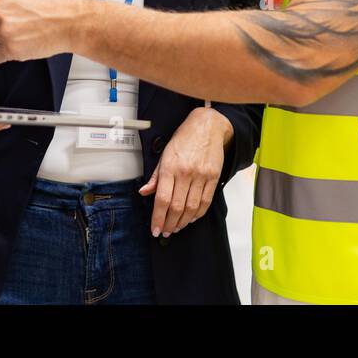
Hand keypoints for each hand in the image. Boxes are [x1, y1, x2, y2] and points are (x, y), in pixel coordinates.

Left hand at [138, 106, 232, 236]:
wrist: (207, 126)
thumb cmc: (184, 138)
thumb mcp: (164, 154)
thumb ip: (155, 176)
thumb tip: (144, 192)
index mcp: (170, 167)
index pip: (162, 199)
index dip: (158, 218)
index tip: (155, 228)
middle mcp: (186, 173)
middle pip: (176, 207)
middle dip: (169, 224)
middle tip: (165, 232)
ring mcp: (201, 176)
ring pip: (191, 207)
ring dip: (182, 222)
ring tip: (176, 227)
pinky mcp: (213, 177)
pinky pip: (206, 202)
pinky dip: (198, 214)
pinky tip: (191, 218)